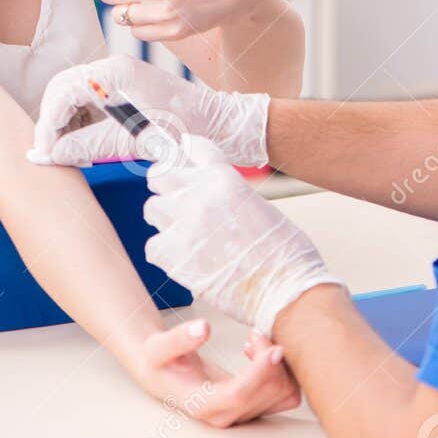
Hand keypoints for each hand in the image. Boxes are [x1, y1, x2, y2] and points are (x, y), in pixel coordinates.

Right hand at [29, 54, 268, 166]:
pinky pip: (87, 102)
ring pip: (71, 96)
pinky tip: (82, 145)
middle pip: (63, 89)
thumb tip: (54, 154)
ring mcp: (115, 76)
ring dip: (64, 124)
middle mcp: (112, 68)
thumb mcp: (136, 140)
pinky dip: (78, 123)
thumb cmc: (184, 128)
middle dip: (52, 122)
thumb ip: (91, 145)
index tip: (44, 150)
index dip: (49, 122)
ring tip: (68, 153)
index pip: (64, 90)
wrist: (214, 122)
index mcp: (116, 71)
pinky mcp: (120, 88)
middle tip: (51, 154)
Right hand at [129, 316, 300, 426]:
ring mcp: (241, 414)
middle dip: (269, 359)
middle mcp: (225, 415)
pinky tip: (258, 354)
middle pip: (268, 394)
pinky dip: (281, 371)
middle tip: (253, 333)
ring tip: (254, 342)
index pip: (239, 395)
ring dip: (278, 365)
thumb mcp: (158, 347)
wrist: (163, 373)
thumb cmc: (160, 362)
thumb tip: (203, 328)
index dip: (261, 372)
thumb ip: (179, 339)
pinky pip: (285, 394)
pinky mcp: (253, 406)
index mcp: (202, 404)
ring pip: (283, 395)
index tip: (274, 348)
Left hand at [144, 136, 344, 334]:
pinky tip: (182, 260)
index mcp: (224, 178)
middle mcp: (200, 195)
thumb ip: (229, 194)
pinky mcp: (175, 257)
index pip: (192, 148)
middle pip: (160, 175)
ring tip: (181, 234)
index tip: (180, 159)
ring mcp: (184, 225)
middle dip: (165, 187)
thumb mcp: (259, 205)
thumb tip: (212, 197)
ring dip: (163, 219)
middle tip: (174, 201)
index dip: (185, 154)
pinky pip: (152, 246)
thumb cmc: (284, 253)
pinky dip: (164, 253)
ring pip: (152, 209)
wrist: (285, 289)